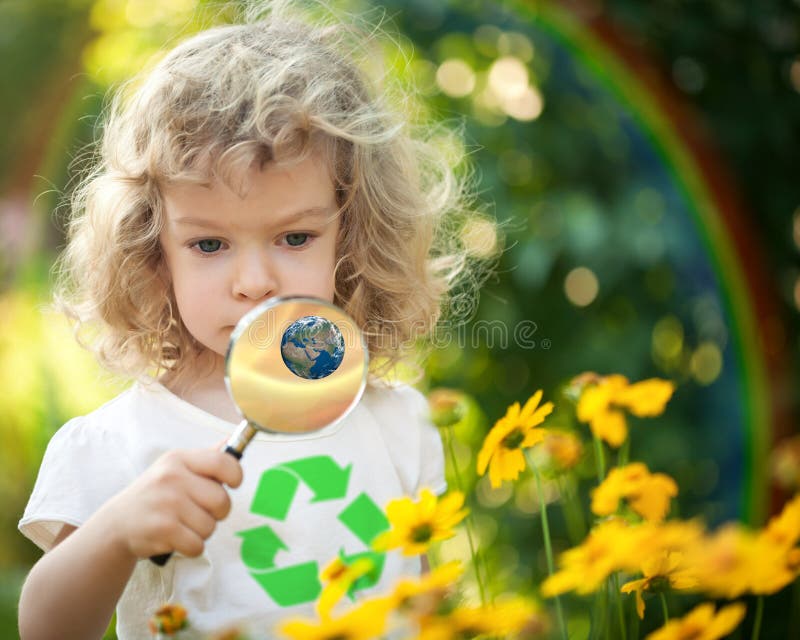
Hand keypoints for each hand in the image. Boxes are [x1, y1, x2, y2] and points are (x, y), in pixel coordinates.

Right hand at [97, 448, 242, 560]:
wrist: (116, 524)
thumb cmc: (155, 494)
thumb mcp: (175, 468)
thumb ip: (205, 458)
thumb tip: (232, 441)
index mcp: (179, 459)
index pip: (222, 462)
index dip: (236, 475)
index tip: (233, 484)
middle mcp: (172, 477)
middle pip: (222, 501)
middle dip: (217, 513)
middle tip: (200, 512)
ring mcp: (167, 503)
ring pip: (211, 526)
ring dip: (201, 532)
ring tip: (183, 525)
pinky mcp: (163, 529)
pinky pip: (198, 545)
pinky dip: (191, 547)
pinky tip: (176, 538)